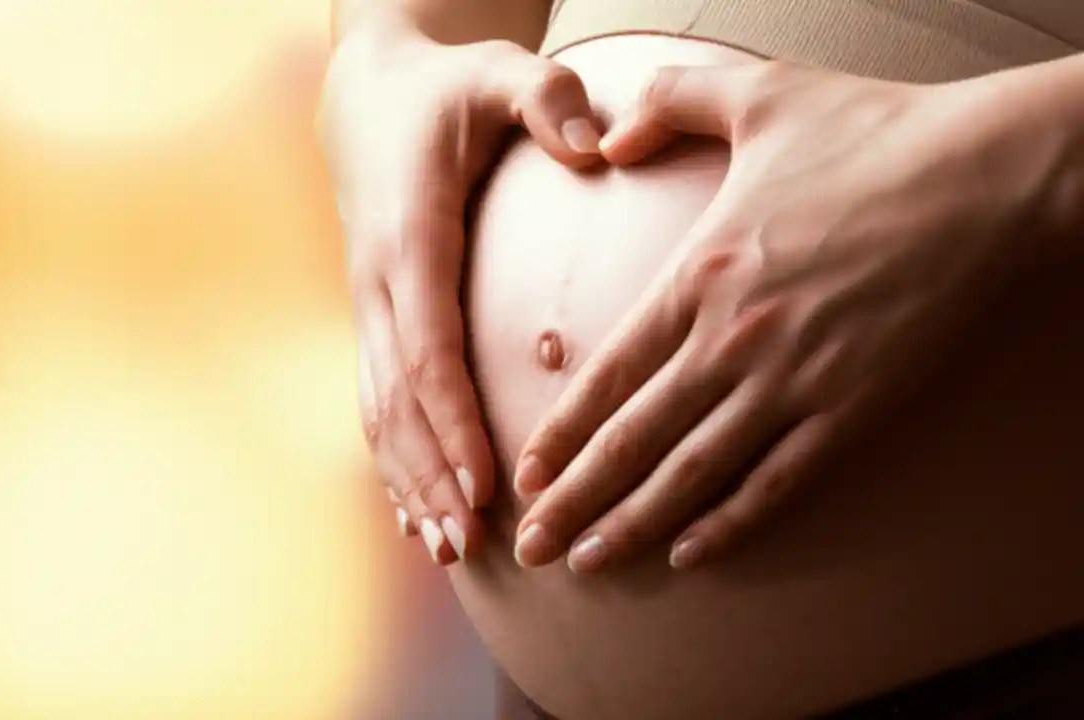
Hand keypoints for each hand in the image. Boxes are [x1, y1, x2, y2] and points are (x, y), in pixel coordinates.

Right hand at [319, 21, 603, 564]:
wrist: (370, 96)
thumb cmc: (443, 90)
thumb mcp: (499, 73)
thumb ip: (548, 100)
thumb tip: (594, 146)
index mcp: (410, 238)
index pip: (428, 348)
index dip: (453, 421)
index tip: (484, 482)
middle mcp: (379, 284)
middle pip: (398, 401)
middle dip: (432, 476)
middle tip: (471, 545)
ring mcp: (371, 306)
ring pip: (381, 412)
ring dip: (410, 482)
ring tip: (446, 549)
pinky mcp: (377, 320)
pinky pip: (380, 402)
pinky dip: (397, 460)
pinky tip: (419, 510)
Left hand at [511, 61, 1044, 572]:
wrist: (987, 176)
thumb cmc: (874, 134)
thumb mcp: (756, 94)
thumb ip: (668, 101)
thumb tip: (611, 136)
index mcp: (699, 277)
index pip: (607, 375)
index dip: (560, 433)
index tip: (526, 475)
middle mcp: (733, 343)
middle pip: (633, 441)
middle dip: (574, 500)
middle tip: (532, 548)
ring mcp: (794, 385)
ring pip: (695, 474)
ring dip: (636, 525)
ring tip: (591, 563)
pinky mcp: (853, 410)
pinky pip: (779, 484)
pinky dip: (733, 524)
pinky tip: (694, 552)